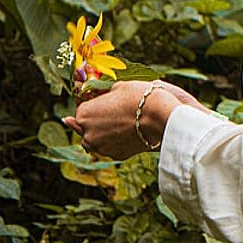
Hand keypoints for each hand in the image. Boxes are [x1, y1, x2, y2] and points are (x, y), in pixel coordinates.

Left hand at [63, 81, 205, 159]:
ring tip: (120, 122)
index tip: (104, 102)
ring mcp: (101, 148)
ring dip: (103, 132)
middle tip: (113, 112)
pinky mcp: (115, 156)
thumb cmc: (139, 97)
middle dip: (95, 120)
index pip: (81, 109)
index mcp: (84, 114)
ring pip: (96, 140)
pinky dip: (114, 141)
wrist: (161, 117)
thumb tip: (93, 92)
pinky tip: (126, 131)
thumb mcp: (117, 87)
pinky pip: (110, 147)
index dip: (93, 104)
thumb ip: (101, 93)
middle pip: (85, 127)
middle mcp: (88, 134)